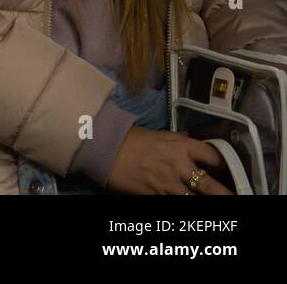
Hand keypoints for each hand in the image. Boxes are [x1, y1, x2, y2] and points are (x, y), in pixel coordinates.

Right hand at [106, 126, 233, 193]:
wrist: (104, 147)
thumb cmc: (130, 138)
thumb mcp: (159, 135)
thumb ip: (178, 140)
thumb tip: (190, 141)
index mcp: (182, 146)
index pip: (214, 157)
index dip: (222, 165)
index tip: (223, 169)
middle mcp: (180, 165)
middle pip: (212, 187)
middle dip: (225, 195)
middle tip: (234, 198)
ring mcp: (168, 183)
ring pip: (194, 200)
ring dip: (201, 201)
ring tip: (207, 202)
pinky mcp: (155, 195)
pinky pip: (174, 203)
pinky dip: (180, 202)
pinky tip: (181, 200)